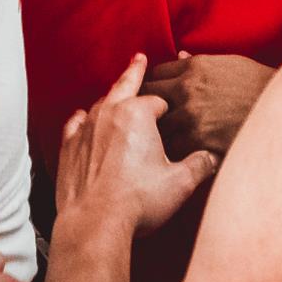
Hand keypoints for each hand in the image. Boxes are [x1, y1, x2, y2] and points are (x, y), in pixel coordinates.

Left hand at [55, 54, 217, 236]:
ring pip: (100, 104)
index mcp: (138, 114)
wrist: (95, 222)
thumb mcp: (180, 183)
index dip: (168, 110)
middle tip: (139, 58)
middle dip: (134, 72)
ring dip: (110, 97)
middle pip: (124, 86)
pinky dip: (82, 119)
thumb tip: (212, 157)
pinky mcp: (69, 149)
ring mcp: (86, 130)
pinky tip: (83, 117)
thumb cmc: (138, 201)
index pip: (158, 102)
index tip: (172, 114)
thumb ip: (199, 165)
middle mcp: (109, 113)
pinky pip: (75, 124)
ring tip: (116, 92)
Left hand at [141, 53, 275, 156]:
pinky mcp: (199, 143)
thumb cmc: (257, 86)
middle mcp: (187, 91)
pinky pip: (171, 148)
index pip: (155, 75)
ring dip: (156, 131)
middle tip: (150, 118)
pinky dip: (171, 150)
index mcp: (194, 69)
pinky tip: (174, 153)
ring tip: (156, 138)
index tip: (155, 94)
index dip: (153, 85)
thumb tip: (180, 55)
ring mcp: (191, 118)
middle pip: (148, 98)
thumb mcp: (230, 64)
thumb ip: (199, 61)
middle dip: (147, 107)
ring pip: (155, 126)